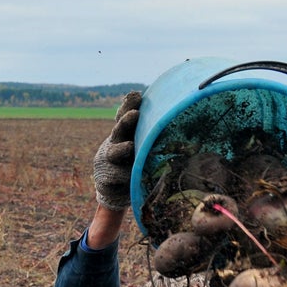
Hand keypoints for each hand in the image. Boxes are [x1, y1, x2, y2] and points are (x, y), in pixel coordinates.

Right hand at [93, 90, 141, 210]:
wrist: (119, 191)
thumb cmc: (137, 163)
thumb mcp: (144, 145)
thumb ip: (153, 131)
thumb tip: (179, 109)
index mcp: (125, 133)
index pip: (124, 115)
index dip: (128, 105)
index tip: (136, 95)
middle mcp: (114, 144)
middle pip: (119, 130)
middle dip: (126, 122)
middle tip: (135, 114)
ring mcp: (108, 161)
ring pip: (114, 153)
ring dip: (122, 149)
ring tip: (130, 147)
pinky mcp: (106, 178)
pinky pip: (116, 176)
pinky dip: (123, 175)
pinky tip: (129, 176)